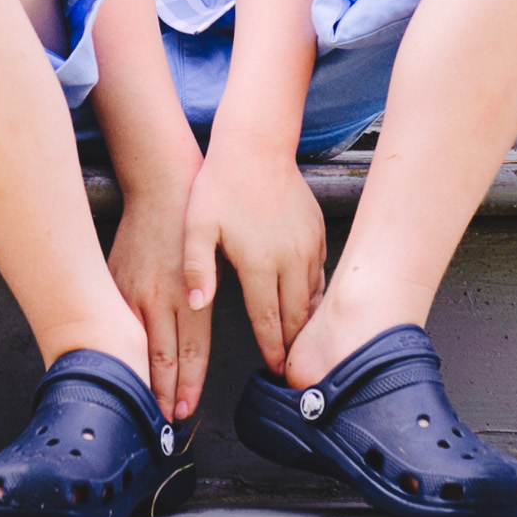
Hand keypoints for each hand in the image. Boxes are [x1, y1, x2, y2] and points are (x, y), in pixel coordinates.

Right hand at [109, 189, 211, 420]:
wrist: (163, 184)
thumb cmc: (195, 223)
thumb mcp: (213, 264)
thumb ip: (205, 304)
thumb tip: (201, 343)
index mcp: (190, 293)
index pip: (192, 352)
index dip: (190, 385)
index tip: (188, 410)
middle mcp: (160, 296)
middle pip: (162, 358)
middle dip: (165, 393)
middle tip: (167, 422)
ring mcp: (133, 289)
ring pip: (137, 345)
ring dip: (143, 377)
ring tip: (145, 405)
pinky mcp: (114, 280)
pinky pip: (116, 321)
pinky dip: (120, 346)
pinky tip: (120, 364)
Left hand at [182, 142, 326, 375]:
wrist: (255, 147)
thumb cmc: (220, 186)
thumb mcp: (197, 225)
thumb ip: (196, 267)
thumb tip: (196, 304)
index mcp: (259, 263)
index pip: (269, 319)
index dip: (272, 348)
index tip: (275, 369)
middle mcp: (289, 259)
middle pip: (297, 316)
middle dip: (295, 344)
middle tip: (292, 368)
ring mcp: (307, 246)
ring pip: (313, 297)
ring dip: (308, 323)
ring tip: (303, 344)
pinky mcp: (316, 233)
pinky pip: (321, 274)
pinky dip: (316, 295)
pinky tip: (309, 305)